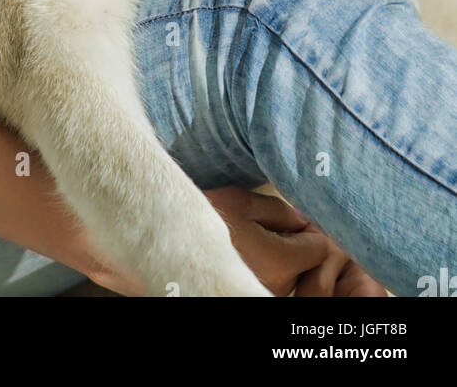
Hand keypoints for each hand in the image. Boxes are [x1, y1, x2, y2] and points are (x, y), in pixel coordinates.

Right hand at [203, 186, 389, 297]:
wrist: (172, 240)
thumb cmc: (206, 218)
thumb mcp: (244, 201)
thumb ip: (282, 210)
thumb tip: (302, 218)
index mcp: (281, 260)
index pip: (321, 247)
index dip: (312, 226)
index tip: (295, 215)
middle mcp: (278, 284)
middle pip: (307, 260)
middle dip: (296, 239)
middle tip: (270, 221)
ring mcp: (264, 292)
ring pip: (291, 269)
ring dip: (282, 251)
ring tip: (253, 233)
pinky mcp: (250, 292)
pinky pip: (274, 276)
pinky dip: (268, 261)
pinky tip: (247, 248)